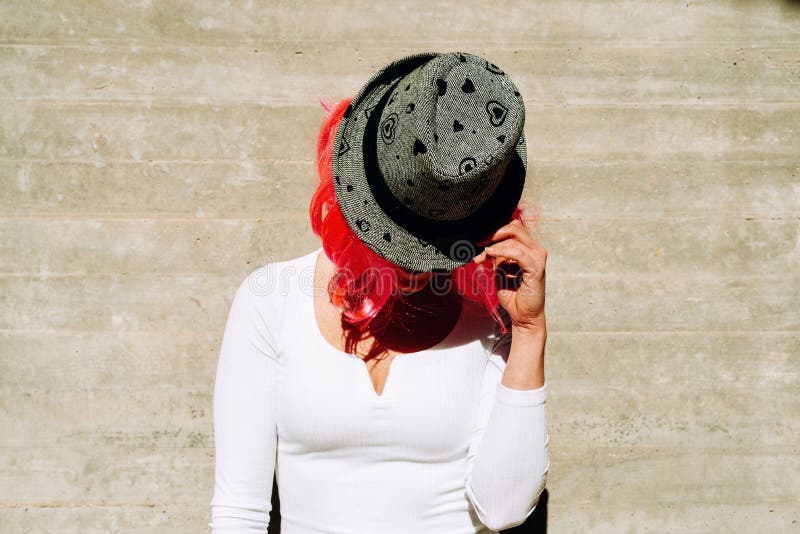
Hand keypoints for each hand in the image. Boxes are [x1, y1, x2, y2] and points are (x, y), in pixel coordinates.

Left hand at [472, 219, 546, 333]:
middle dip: (494, 232)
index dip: (495, 230)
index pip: (513, 228)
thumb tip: (488, 245)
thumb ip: (498, 256)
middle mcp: (536, 250)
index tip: (478, 240)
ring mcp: (538, 259)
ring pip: (514, 238)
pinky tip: (489, 254)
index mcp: (529, 249)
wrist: (523, 316)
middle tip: (478, 241)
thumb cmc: (513, 294)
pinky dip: (502, 251)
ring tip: (481, 256)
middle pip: (515, 227)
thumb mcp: (501, 270)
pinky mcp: (536, 269)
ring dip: (494, 245)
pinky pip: (518, 253)